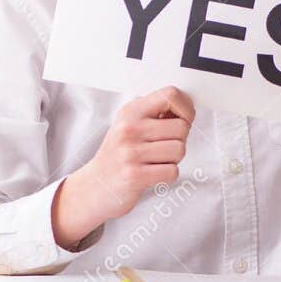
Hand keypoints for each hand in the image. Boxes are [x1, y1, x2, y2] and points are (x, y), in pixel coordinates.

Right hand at [52, 85, 194, 249]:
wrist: (94, 186)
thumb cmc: (117, 155)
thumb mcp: (129, 125)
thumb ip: (154, 114)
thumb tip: (186, 108)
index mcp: (130, 112)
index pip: (170, 95)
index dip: (186, 108)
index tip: (184, 119)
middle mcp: (129, 129)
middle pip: (181, 127)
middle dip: (179, 140)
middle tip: (163, 147)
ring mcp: (131, 152)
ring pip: (179, 150)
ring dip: (173, 160)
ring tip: (155, 161)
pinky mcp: (135, 175)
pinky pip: (172, 171)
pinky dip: (168, 175)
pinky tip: (152, 173)